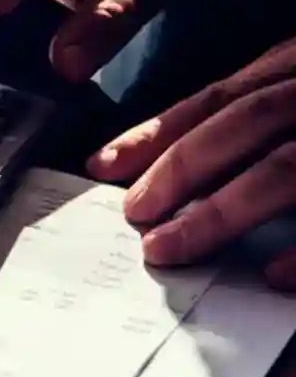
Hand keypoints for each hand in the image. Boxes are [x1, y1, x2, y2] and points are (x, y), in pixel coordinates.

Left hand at [87, 36, 295, 290]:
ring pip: (285, 169)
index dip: (154, 133)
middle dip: (179, 169)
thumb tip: (174, 163)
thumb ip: (258, 112)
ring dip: (220, 212)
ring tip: (166, 249)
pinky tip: (271, 276)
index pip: (216, 100)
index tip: (98, 166)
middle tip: (131, 214)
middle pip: (243, 123)